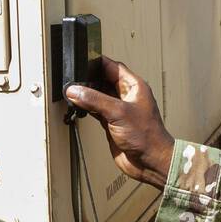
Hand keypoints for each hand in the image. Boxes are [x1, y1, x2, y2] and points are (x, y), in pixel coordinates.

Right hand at [64, 57, 175, 188]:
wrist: (150, 161)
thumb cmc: (145, 135)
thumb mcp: (118, 112)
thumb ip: (95, 100)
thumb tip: (75, 90)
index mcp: (133, 86)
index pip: (112, 67)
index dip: (97, 62)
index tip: (81, 60)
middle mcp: (126, 96)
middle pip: (103, 81)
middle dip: (88, 79)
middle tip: (72, 79)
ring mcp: (118, 110)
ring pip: (98, 96)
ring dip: (86, 95)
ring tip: (71, 93)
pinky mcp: (112, 123)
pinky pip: (96, 111)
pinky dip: (86, 109)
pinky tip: (77, 107)